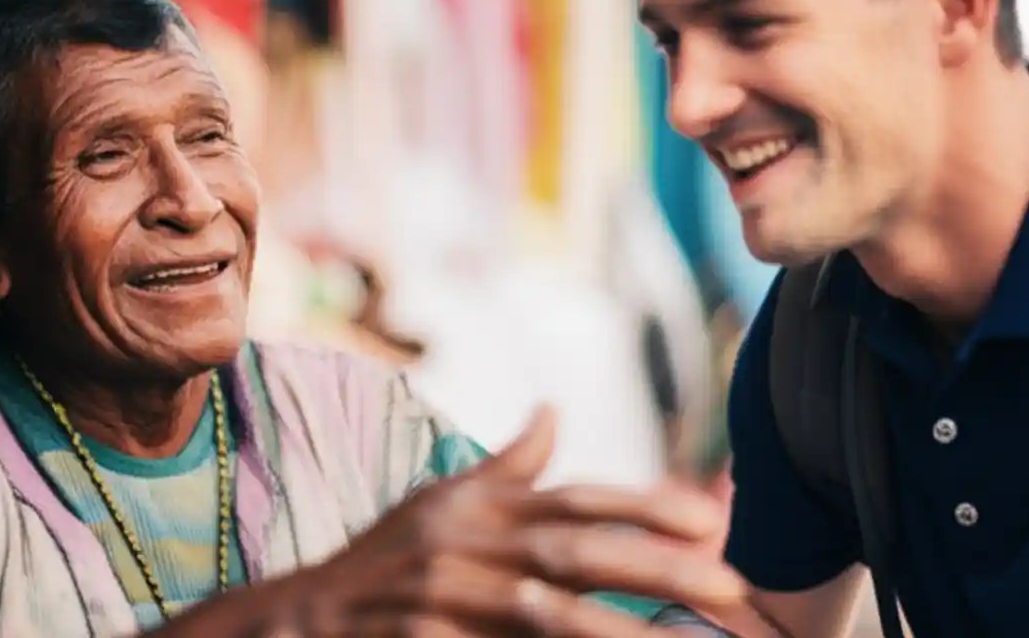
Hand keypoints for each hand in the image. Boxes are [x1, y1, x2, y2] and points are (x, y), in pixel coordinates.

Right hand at [267, 407, 748, 635]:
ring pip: (543, 611)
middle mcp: (462, 543)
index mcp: (477, 507)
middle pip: (572, 550)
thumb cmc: (382, 559)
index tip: (711, 519)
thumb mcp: (440, 502)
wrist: (296, 617)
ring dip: (617, 629)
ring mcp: (438, 595)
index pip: (572, 499)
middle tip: (731, 584)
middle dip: (656, 566)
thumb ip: (506, 467)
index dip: (643, 506)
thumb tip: (552, 411)